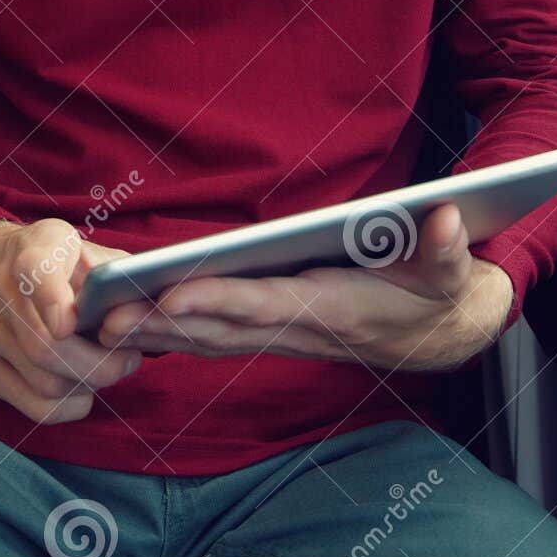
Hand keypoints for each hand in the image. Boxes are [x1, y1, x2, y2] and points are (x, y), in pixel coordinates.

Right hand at [0, 218, 145, 423]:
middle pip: (48, 348)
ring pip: (45, 382)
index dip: (52, 300)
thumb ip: (109, 268)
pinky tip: (81, 390)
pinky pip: (32, 405)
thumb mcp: (72, 242)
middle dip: (101, 364)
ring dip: (88, 385)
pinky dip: (67, 406)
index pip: (35, 273)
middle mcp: (0, 293)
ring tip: (106, 368)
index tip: (68, 323)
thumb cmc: (38, 254)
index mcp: (30, 253)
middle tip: (128, 359)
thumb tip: (148, 302)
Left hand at [97, 202, 514, 372]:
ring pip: (210, 338)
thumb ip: (447, 250)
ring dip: (158, 333)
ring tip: (102, 321)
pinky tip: (139, 326)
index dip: (217, 301)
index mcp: (334, 308)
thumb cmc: (440, 294)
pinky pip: (217, 337)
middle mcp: (300, 328)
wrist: (441, 335)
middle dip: (163, 324)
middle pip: (221, 328)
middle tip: (105, 318)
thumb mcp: (454, 273)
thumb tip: (443, 218)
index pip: (264, 305)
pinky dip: (176, 333)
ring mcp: (285, 334)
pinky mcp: (276, 331)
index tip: (171, 295)